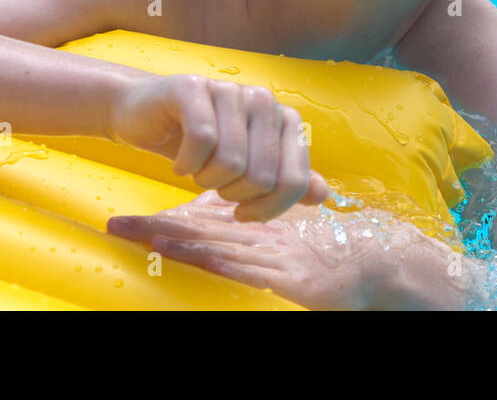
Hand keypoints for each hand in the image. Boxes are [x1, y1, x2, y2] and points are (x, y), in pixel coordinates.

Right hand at [106, 74, 328, 221]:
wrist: (144, 114)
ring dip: (206, 179)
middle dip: (233, 195)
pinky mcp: (193, 88)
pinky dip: (186, 164)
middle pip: (262, 177)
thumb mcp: (246, 166)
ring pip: (231, 161)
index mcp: (284, 119)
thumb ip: (285, 179)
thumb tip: (323, 194)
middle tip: (213, 185)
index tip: (244, 212)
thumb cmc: (199, 144)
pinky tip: (180, 162)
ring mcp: (229, 90)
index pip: (294, 180)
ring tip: (197, 170)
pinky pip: (201, 140)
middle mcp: (262, 100)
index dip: (268, 208)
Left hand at [107, 191, 378, 309]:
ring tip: (137, 233)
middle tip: (116, 226)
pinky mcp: (285, 275)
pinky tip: (186, 253)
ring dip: (174, 239)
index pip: (201, 220)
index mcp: (255, 225)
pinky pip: (241, 266)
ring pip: (213, 243)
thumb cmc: (337, 255)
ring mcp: (271, 255)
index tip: (127, 223)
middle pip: (197, 230)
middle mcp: (258, 237)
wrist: (380, 263)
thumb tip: (226, 233)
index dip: (166, 221)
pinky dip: (211, 259)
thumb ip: (260, 241)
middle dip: (155, 228)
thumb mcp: (291, 242)